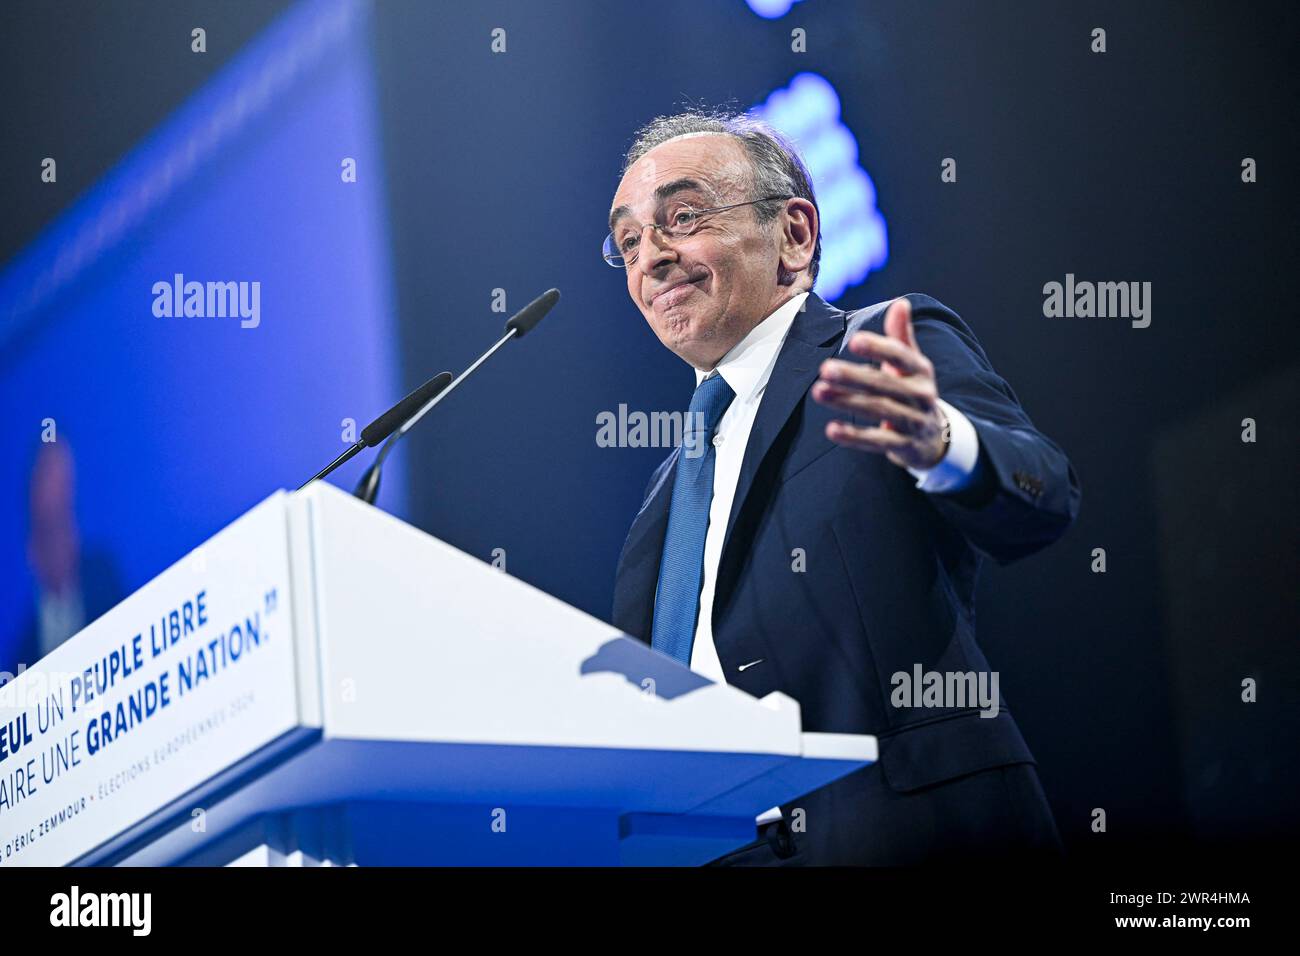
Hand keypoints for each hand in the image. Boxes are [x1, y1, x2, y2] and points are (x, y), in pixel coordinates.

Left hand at [811, 297, 948, 470]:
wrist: (935, 438)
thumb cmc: (912, 392)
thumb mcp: (911, 365)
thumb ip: (902, 336)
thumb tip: (901, 303)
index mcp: (921, 371)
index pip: (901, 356)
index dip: (879, 348)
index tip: (853, 340)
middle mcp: (921, 395)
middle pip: (885, 384)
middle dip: (854, 376)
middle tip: (824, 369)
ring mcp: (914, 422)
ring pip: (879, 410)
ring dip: (847, 402)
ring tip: (818, 391)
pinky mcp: (904, 446)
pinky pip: (877, 441)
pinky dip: (854, 436)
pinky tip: (831, 429)